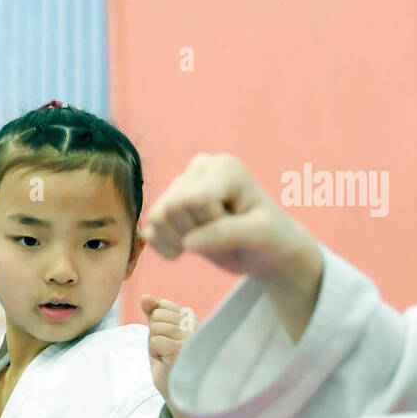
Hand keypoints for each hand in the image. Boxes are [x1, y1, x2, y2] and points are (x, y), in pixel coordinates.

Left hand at [140, 294, 198, 403]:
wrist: (181, 395)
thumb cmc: (172, 365)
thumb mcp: (160, 335)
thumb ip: (154, 315)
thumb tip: (145, 297)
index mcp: (194, 320)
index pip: (164, 306)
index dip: (158, 325)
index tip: (169, 342)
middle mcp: (198, 326)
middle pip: (158, 315)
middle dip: (155, 335)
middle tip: (167, 353)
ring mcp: (193, 337)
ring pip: (156, 328)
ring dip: (156, 346)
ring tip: (169, 358)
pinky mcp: (184, 349)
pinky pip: (156, 341)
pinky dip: (156, 354)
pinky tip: (169, 363)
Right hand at [143, 154, 323, 344]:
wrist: (262, 250)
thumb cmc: (268, 238)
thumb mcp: (260, 235)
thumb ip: (227, 233)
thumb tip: (188, 242)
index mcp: (224, 167)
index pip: (194, 198)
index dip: (211, 221)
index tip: (236, 224)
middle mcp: (198, 169)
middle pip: (172, 208)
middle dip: (195, 231)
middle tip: (222, 235)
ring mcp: (178, 187)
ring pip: (156, 219)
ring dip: (180, 241)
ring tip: (206, 240)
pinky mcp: (165, 209)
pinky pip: (148, 233)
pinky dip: (165, 249)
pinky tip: (186, 250)